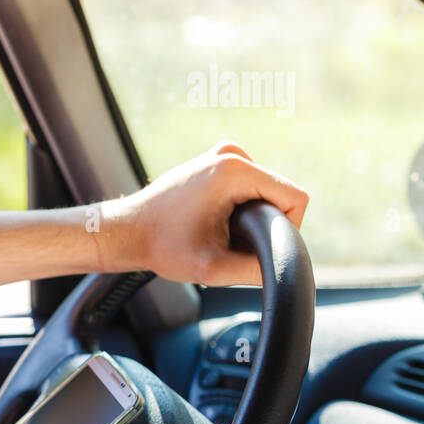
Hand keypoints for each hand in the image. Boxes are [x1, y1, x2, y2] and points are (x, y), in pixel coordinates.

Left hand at [102, 141, 309, 286]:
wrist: (127, 233)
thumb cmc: (162, 247)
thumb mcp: (214, 269)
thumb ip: (258, 269)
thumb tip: (288, 266)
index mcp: (235, 169)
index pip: (296, 198)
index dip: (288, 228)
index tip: (257, 246)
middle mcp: (230, 154)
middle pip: (279, 194)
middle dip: (265, 224)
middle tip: (229, 244)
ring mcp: (221, 156)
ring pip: (265, 193)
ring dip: (252, 218)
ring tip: (218, 234)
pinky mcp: (214, 164)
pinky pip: (248, 189)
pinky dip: (239, 209)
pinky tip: (212, 224)